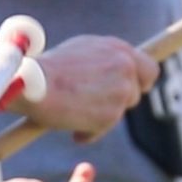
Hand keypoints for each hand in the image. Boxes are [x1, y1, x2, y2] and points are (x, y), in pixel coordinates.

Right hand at [19, 35, 159, 138]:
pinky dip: (86, 132)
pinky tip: (68, 125)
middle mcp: (125, 67)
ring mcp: (121, 91)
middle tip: (98, 107)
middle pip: (137, 93)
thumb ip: (104, 61)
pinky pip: (100, 130)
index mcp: (118, 49)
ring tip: (72, 112)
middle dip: (120, 102)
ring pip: (117, 113)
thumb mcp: (81, 52)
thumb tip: (115, 73)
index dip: (140, 82)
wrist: (32, 81)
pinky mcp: (112, 114)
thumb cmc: (47, 68)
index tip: (128, 90)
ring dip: (99, 117)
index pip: (149, 69)